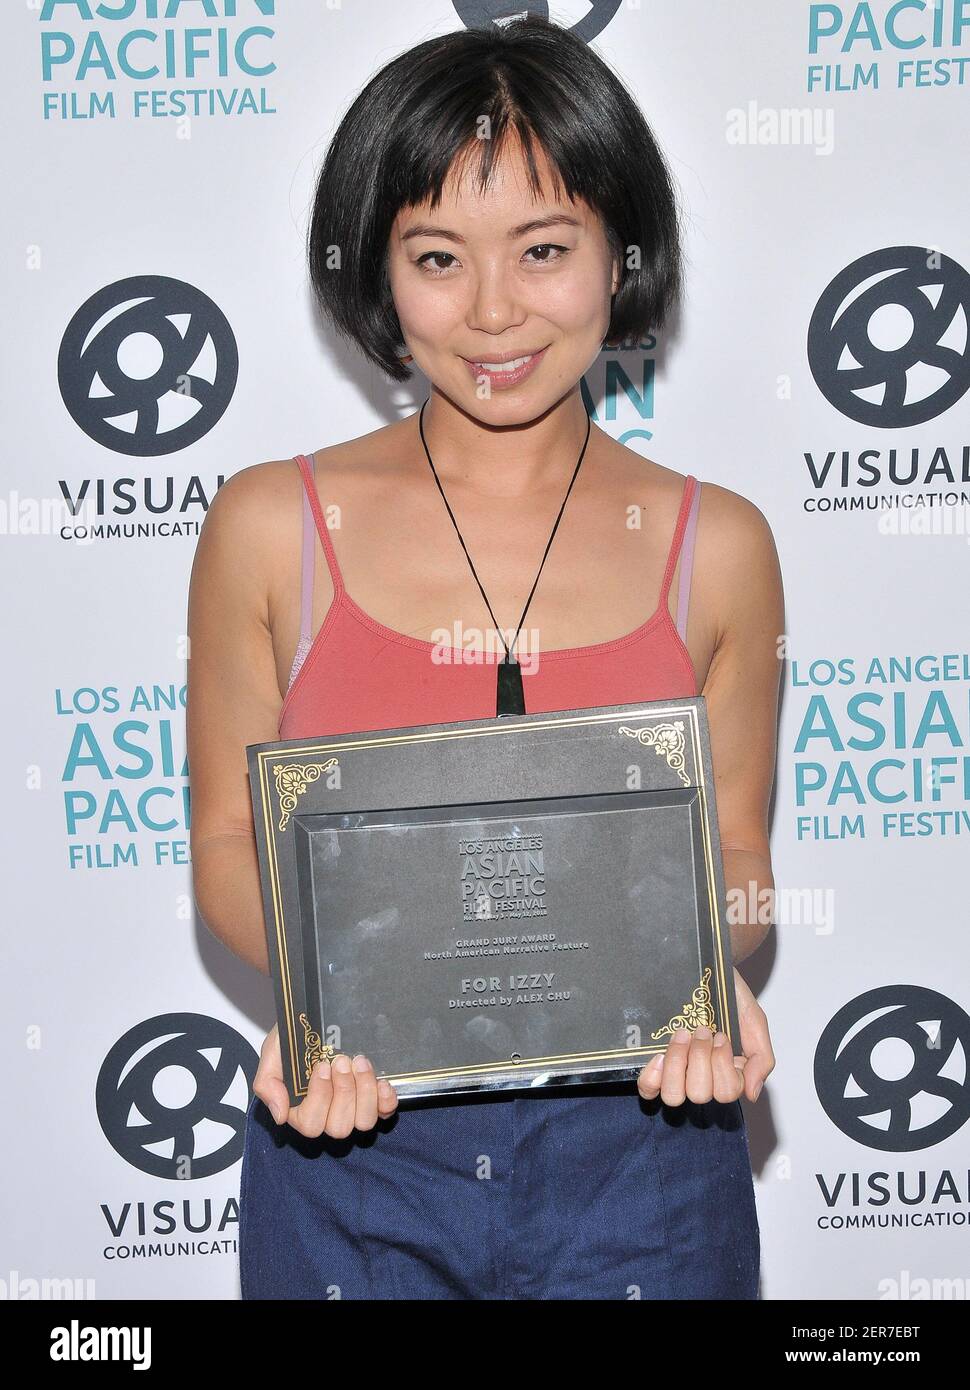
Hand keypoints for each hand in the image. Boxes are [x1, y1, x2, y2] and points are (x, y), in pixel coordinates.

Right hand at [253, 1023, 398, 1137]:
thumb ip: (268, 1084)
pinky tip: (382, 1081)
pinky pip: (385, 1112)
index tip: (322, 1065)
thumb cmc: (293, 1038)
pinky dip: (386, 1100)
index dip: (319, 1097)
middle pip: (340, 1127)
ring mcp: (353, 1109)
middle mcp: (328, 1116)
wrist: (317, 1019)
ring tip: (360, 1062)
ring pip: (364, 1122)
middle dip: (343, 1092)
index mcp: (301, 1110)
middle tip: (343, 1060)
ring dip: (365, 1091)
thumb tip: (280, 1116)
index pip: (311, 1124)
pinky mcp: (374, 1100)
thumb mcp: (272, 1054)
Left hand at [636, 968, 774, 1105]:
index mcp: (728, 1073)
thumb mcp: (754, 1023)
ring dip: (678, 1062)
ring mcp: (677, 1072)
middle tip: (703, 1030)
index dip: (722, 1065)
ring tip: (683, 1034)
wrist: (705, 968)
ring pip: (673, 1095)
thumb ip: (761, 1059)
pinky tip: (660, 1054)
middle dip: (701, 1057)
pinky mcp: (655, 1064)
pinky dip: (653, 1075)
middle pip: (699, 1095)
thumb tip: (752, 1093)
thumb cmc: (730, 997)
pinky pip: (648, 1088)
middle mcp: (702, 1078)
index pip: (726, 1094)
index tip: (721, 1035)